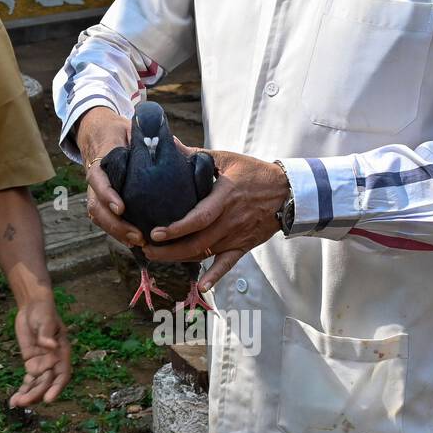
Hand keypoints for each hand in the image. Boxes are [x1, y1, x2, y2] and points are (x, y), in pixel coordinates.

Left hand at [9, 293, 70, 407]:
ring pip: (37, 385)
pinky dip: (23, 390)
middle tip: (23, 402)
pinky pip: (28, 380)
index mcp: (62, 353)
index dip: (56, 388)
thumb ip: (47, 333)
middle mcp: (54, 363)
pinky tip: (14, 400)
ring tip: (16, 404)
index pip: (62, 375)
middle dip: (36, 394)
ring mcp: (42, 365)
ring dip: (28, 395)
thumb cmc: (43, 312)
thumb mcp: (46, 320)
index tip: (48, 399)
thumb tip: (51, 345)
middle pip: (47, 383)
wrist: (32, 307)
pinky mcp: (31, 364)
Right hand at [75, 106, 145, 246]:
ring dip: (117, 232)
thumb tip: (179, 146)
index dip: (107, 194)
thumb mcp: (132, 128)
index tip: (121, 208)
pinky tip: (134, 242)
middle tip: (138, 236)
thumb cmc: (121, 132)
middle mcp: (96, 180)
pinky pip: (105, 218)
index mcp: (101, 161)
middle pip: (96, 207)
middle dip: (115, 225)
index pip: (98, 179)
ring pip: (99, 216)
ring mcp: (95, 191)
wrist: (99, 133)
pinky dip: (117, 232)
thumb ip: (149, 138)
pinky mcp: (101, 199)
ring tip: (139, 243)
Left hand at [141, 149, 289, 291]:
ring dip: (179, 259)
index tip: (155, 233)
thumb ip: (196, 155)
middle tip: (145, 249)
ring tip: (155, 257)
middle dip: (168, 250)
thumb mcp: (225, 158)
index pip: (199, 218)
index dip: (176, 228)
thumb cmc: (253, 172)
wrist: (287, 192)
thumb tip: (168, 144)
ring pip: (205, 254)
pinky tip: (202, 288)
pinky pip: (228, 264)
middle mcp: (230, 221)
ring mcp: (237, 236)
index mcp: (225, 197)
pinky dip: (215, 276)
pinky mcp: (243, 246)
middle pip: (197, 242)